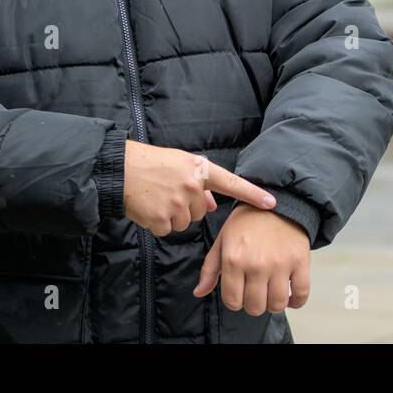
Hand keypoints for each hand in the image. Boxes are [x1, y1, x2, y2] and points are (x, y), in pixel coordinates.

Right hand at [123, 140, 276, 236]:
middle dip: (187, 206)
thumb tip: (214, 204)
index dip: (252, 194)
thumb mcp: (179, 164)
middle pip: (201, 211)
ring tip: (156, 197)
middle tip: (167, 192)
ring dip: (172, 216)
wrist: (120, 170)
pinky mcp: (163, 220)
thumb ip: (199, 182)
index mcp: (198, 168)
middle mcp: (192, 186)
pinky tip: (148, 207)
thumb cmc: (150, 163)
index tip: (272, 203)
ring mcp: (178, 204)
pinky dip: (158, 223)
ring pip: (185, 222)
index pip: (231, 183)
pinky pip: (167, 229)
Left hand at [192, 203, 310, 315]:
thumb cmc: (246, 223)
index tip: (240, 294)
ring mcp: (280, 265)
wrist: (277, 201)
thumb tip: (199, 293)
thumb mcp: (223, 240)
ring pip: (277, 305)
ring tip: (271, 294)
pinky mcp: (300, 262)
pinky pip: (301, 294)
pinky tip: (290, 296)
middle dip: (253, 304)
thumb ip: (210, 269)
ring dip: (273, 304)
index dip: (235, 302)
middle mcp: (256, 265)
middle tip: (256, 293)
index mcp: (234, 260)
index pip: (232, 301)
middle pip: (255, 307)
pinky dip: (297, 301)